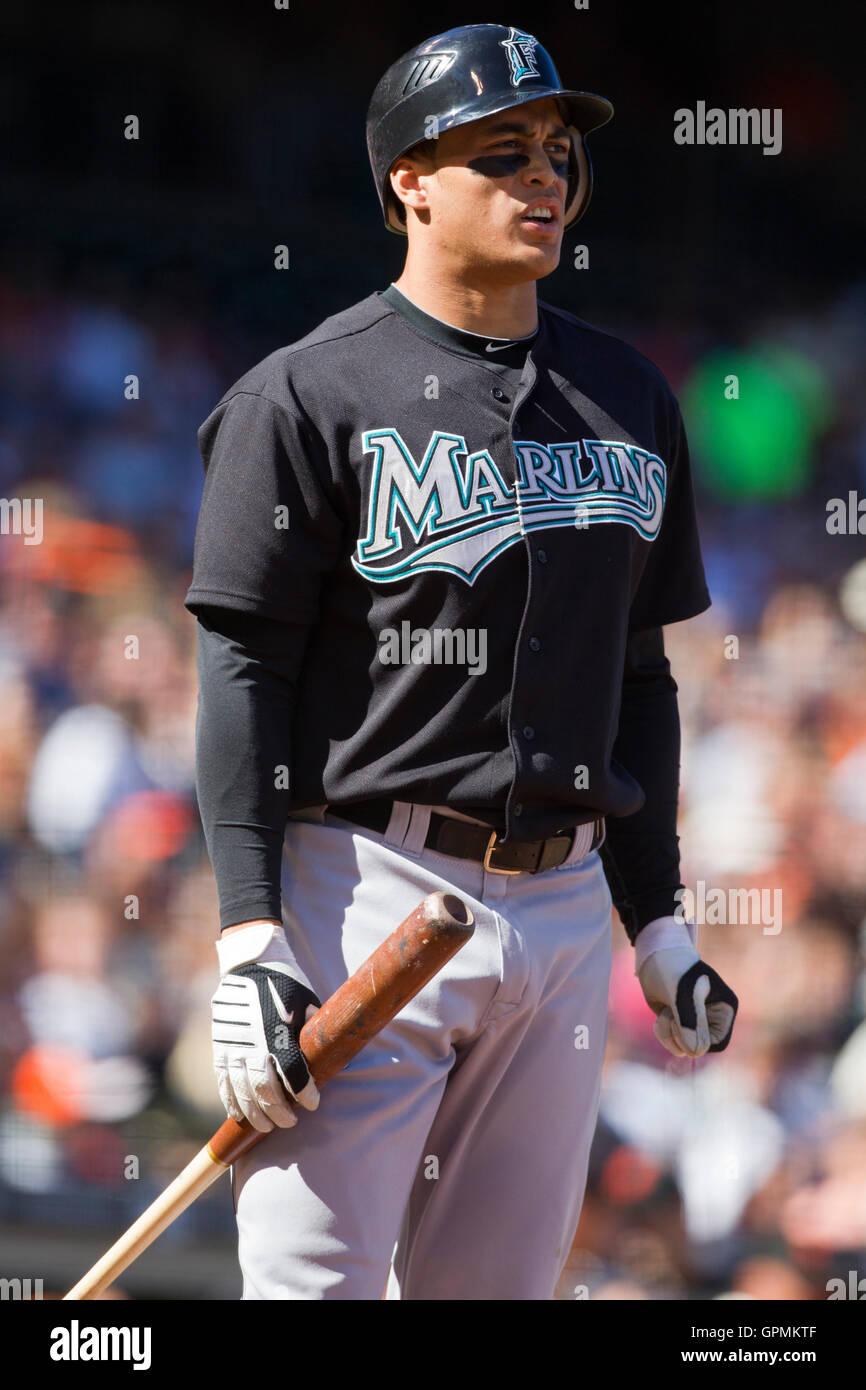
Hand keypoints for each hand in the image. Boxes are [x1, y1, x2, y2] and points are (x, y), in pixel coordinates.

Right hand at [212, 921, 321, 1131]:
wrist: (250, 963)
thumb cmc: (286, 982)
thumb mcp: (308, 1002)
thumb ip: (312, 1031)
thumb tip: (325, 1057)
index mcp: (279, 1033)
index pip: (294, 1075)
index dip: (305, 1095)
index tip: (313, 1104)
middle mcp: (254, 1044)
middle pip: (266, 1092)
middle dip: (280, 1112)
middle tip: (291, 1121)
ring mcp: (233, 1048)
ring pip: (243, 1093)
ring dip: (256, 1115)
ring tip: (268, 1126)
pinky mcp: (219, 1048)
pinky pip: (224, 1083)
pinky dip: (232, 1103)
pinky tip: (241, 1116)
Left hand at [635, 919, 737, 1057]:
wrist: (654, 957)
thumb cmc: (673, 968)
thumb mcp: (681, 992)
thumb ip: (689, 1020)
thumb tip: (695, 1051)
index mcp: (725, 1008)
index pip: (718, 1043)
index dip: (697, 1040)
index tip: (679, 1023)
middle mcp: (714, 1019)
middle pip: (699, 1049)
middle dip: (679, 1034)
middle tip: (669, 1012)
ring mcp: (696, 1023)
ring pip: (684, 1049)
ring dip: (668, 1033)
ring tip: (665, 1011)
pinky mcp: (680, 1025)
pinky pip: (673, 1043)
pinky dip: (663, 1033)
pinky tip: (661, 1013)